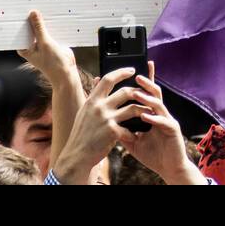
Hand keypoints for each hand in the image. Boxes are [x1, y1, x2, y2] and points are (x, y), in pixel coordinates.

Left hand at [17, 10, 75, 80]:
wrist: (66, 71)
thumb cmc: (52, 62)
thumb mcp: (45, 42)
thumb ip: (39, 27)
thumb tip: (32, 13)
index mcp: (24, 47)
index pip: (18, 30)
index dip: (19, 20)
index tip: (18, 7)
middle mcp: (31, 43)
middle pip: (29, 27)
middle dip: (31, 17)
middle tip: (30, 1)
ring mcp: (41, 41)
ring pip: (39, 27)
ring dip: (42, 19)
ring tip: (41, 4)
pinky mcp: (50, 40)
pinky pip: (49, 28)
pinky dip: (50, 23)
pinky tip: (52, 13)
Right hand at [52, 67, 145, 183]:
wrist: (76, 155)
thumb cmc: (81, 133)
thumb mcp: (84, 111)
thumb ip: (93, 95)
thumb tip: (97, 78)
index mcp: (92, 100)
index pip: (108, 79)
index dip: (121, 72)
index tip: (132, 70)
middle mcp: (99, 107)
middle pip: (125, 92)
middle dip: (139, 92)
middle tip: (146, 93)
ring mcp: (106, 119)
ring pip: (132, 109)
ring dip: (142, 110)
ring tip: (147, 112)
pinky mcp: (112, 132)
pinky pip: (129, 129)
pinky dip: (133, 133)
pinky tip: (135, 135)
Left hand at [119, 63, 204, 184]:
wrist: (168, 168)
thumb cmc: (153, 154)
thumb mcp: (133, 142)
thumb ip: (124, 131)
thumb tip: (108, 122)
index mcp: (153, 114)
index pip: (147, 95)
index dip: (143, 82)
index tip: (132, 70)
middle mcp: (161, 114)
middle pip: (155, 94)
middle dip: (146, 83)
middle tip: (135, 76)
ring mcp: (168, 120)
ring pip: (159, 104)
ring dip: (147, 98)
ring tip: (136, 93)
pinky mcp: (173, 130)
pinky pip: (163, 121)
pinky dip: (153, 118)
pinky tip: (145, 116)